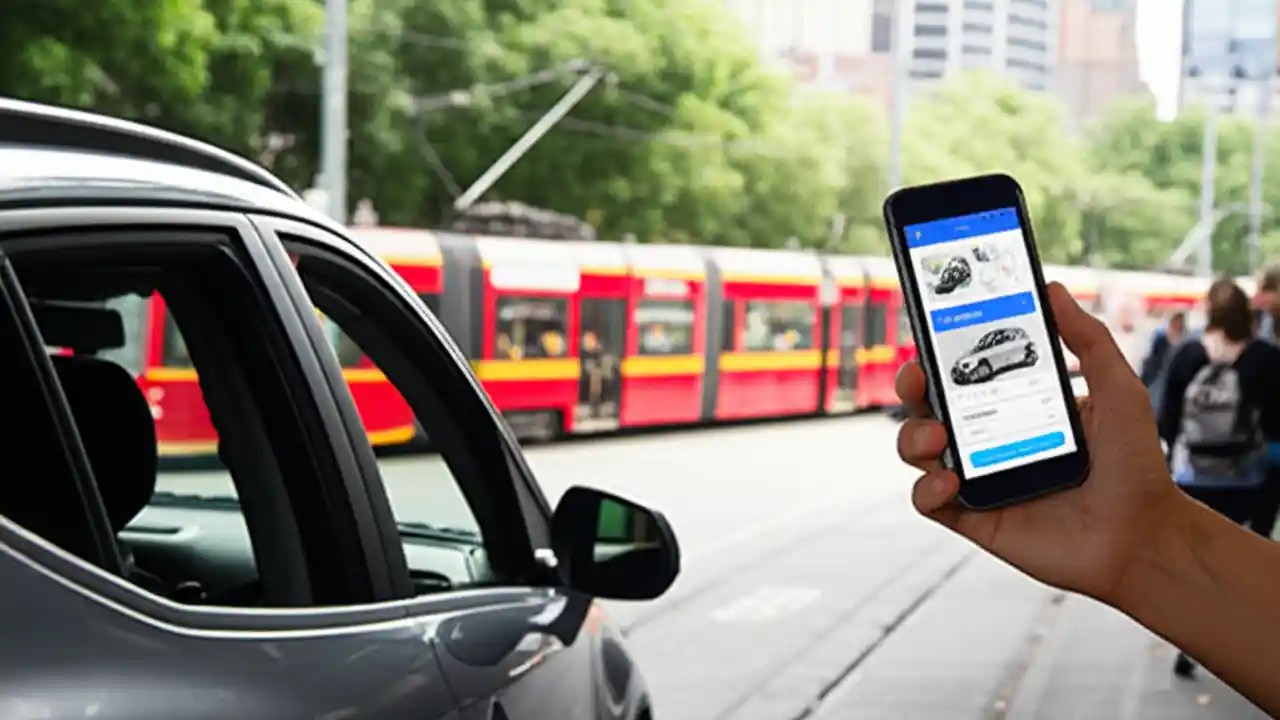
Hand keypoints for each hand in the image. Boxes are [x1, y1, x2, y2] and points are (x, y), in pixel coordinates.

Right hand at [896, 282, 1186, 602]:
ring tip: (939, 437)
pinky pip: (927, 500)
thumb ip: (1088, 338)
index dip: (939, 353)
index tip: (931, 333)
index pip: (964, 371)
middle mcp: (989, 438)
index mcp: (1015, 404)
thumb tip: (1053, 288)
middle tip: (920, 379)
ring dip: (913, 437)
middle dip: (912, 387)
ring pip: (918, 449)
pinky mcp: (973, 517)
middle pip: (927, 405)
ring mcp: (977, 478)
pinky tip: (949, 481)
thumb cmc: (1135, 467)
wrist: (1144, 539)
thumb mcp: (1119, 390)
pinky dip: (925, 489)